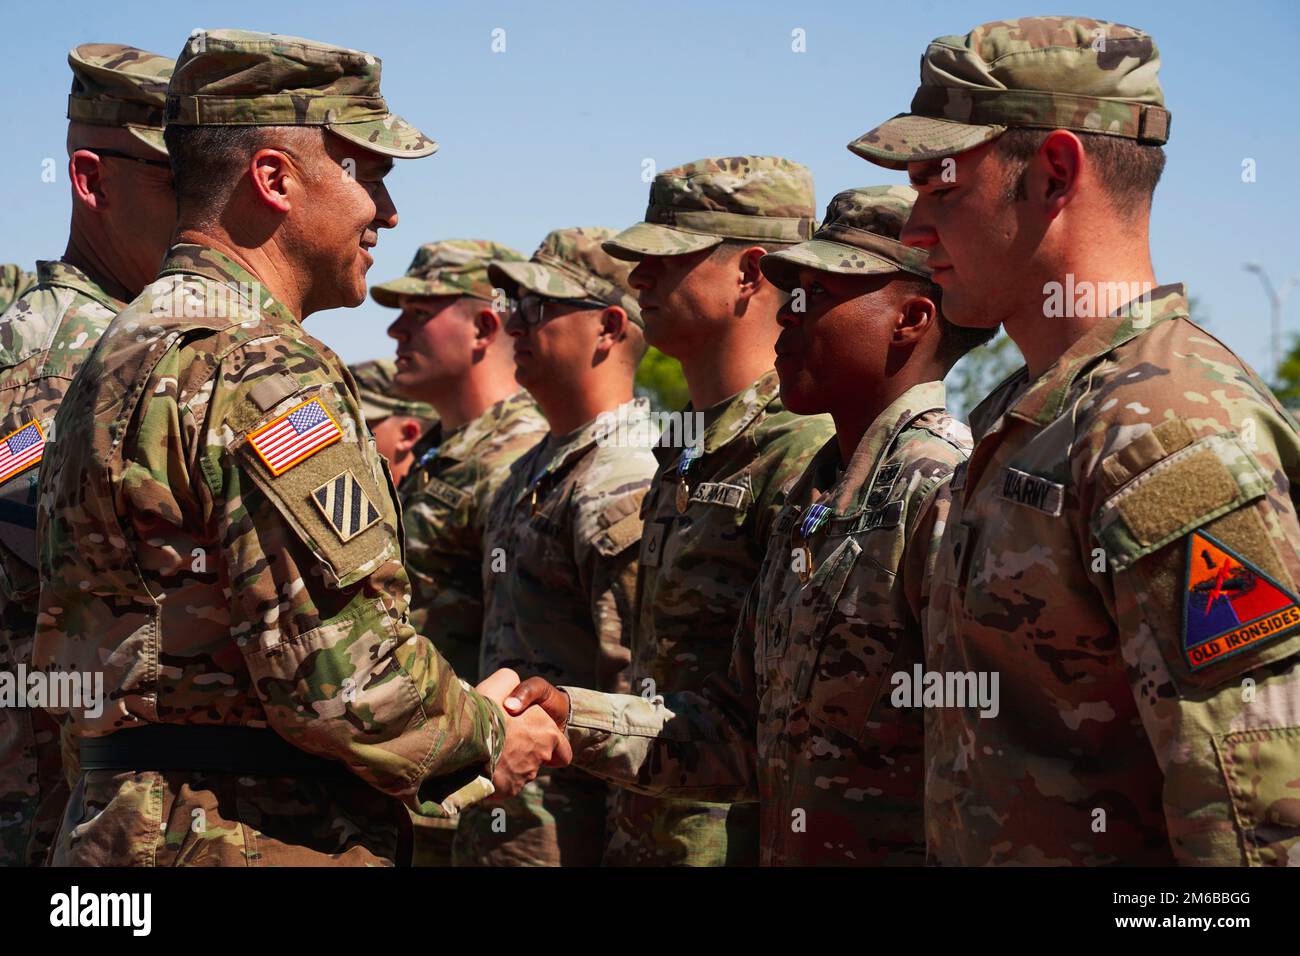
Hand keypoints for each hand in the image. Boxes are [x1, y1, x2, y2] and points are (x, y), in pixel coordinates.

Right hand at [476, 669, 571, 797]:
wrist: (466, 736)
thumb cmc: (487, 705)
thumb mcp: (504, 681)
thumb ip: (516, 688)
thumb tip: (514, 698)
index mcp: (547, 732)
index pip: (563, 750)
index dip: (553, 747)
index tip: (537, 741)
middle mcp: (541, 755)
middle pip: (538, 760)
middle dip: (525, 753)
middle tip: (504, 742)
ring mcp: (525, 776)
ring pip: (521, 772)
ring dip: (509, 764)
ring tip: (489, 752)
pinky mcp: (508, 790)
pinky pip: (505, 785)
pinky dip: (497, 778)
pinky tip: (482, 765)